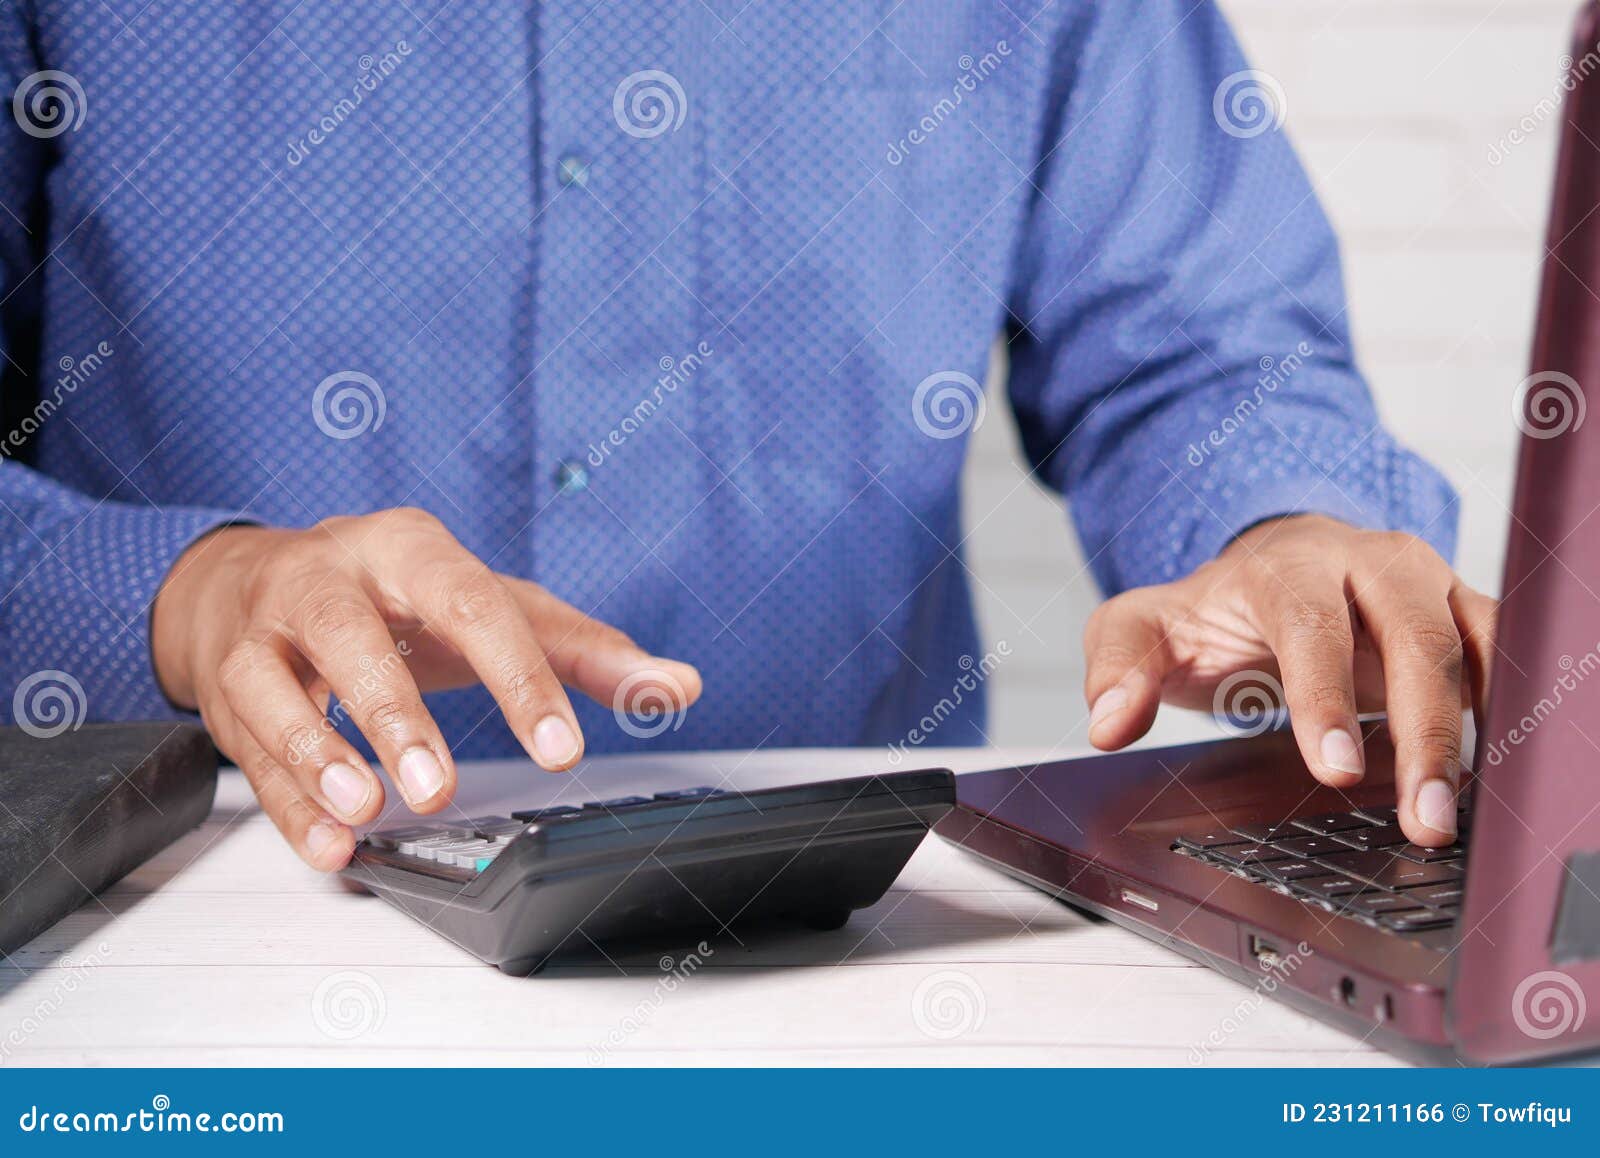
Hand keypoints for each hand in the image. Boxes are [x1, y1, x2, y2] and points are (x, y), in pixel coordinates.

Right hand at [151, 508, 701, 868]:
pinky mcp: (226, 683)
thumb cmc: (397, 594)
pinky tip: (329, 845)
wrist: (255, 576)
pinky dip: (286, 803)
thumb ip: (585, 651)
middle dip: (396, 714)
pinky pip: (246, 747)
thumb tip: (677, 686)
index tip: (560, 748)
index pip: (473, 604)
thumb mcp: (495, 604)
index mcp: (411, 549)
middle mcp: (328, 577)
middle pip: (351, 635)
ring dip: (317, 755)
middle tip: (436, 789)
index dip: (518, 679)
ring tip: (367, 809)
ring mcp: (266, 629)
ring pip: (272, 685)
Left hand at [1081, 515, 1495, 846]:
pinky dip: (1506, 711)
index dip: (1325, 696)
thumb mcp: (1144, 628)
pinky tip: (1492, 777)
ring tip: (1454, 815)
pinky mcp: (1465, 613)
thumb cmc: (1214, 610)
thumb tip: (1108, 721)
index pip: (1312, 625)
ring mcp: (1428, 584)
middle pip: (1414, 636)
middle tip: (1420, 817)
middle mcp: (1371, 563)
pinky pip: (1503, 654)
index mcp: (1290, 564)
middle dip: (1424, 730)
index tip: (1333, 769)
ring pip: (1473, 647)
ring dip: (1474, 733)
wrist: (1270, 568)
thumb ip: (1117, 666)